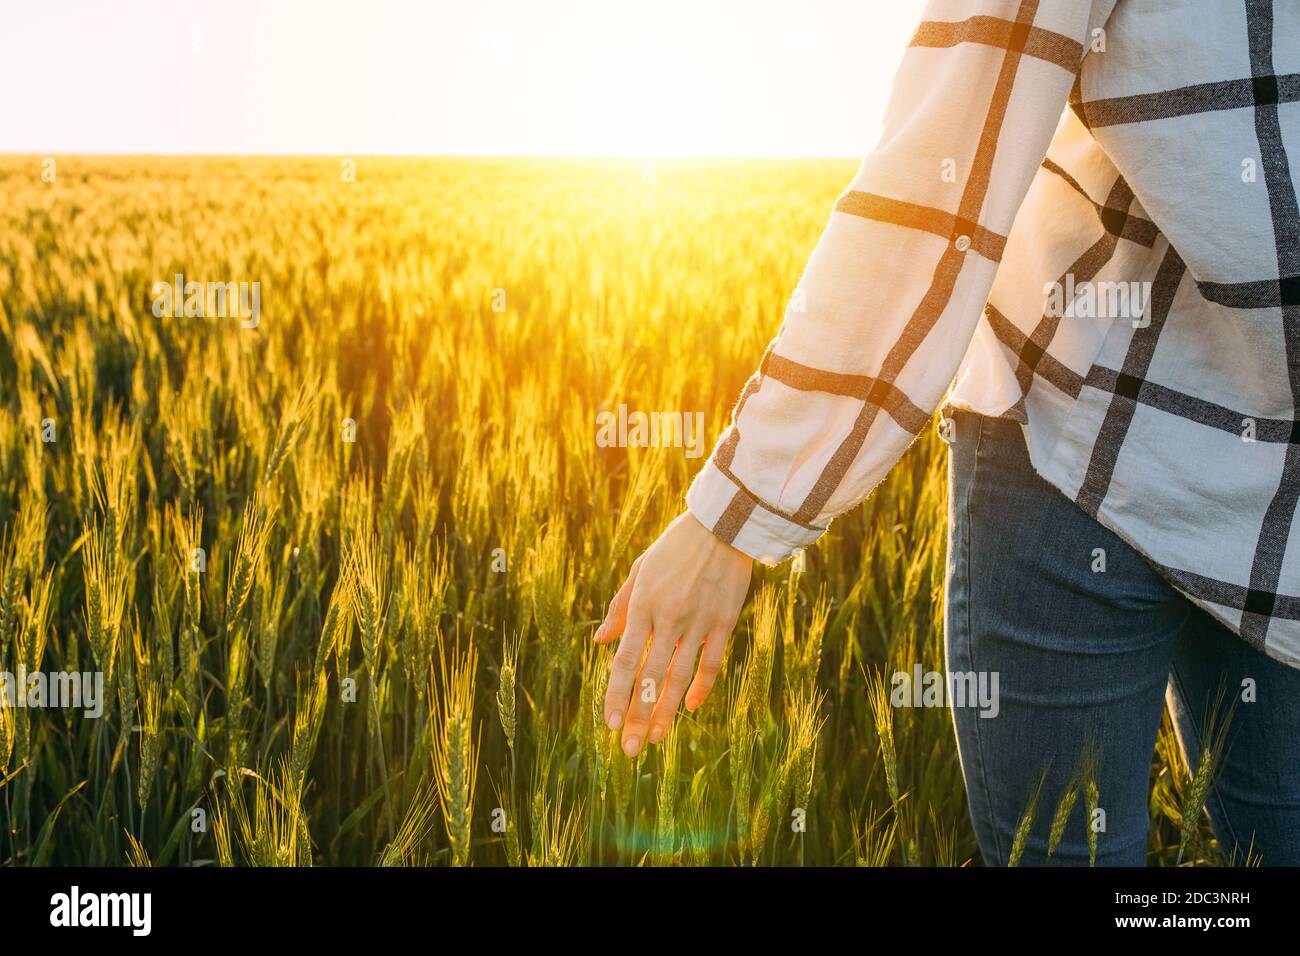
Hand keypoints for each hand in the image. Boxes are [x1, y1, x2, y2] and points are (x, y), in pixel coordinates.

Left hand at [594, 510, 751, 756]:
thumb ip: (620, 608)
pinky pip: (711, 664)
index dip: (617, 695)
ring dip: (667, 712)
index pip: (626, 660)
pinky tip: (690, 708)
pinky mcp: (724, 622)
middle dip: (640, 717)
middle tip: (630, 751)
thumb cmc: (674, 547)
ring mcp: (698, 622)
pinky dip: (701, 688)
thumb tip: (600, 643)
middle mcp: (669, 618)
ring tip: (656, 740)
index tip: (610, 724)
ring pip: (679, 678)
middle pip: (651, 678)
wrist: (722, 525)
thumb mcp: (639, 570)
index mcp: (644, 605)